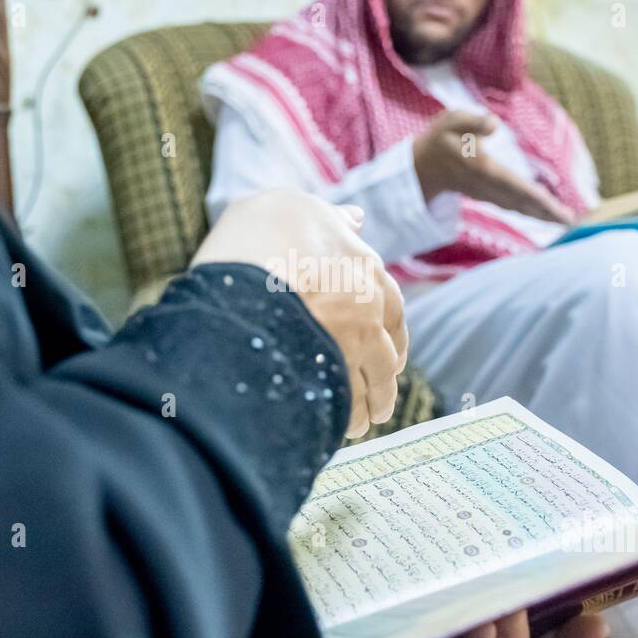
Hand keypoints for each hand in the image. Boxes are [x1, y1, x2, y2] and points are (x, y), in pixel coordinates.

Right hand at [191, 189, 407, 437]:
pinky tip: (331, 431)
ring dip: (365, 408)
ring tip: (356, 425)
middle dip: (383, 380)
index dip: (390, 335)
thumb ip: (330, 218)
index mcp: (366, 268)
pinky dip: (338, 421)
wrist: (246, 252)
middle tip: (378, 400)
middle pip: (387, 356)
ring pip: (369, 386)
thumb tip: (354, 218)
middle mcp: (368, 308)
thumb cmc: (265, 225)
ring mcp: (349, 343)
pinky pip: (339, 405)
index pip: (392, 309)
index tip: (390, 353)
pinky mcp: (325, 372)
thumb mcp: (300, 206)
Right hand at [413, 110, 574, 224]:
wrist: (421, 167)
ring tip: (567, 221)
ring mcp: (487, 194)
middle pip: (520, 201)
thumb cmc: (439, 139)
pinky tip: (547, 214)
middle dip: (545, 212)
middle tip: (573, 222)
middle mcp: (486, 186)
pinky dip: (531, 211)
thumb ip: (471, 121)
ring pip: (518, 207)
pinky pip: (514, 206)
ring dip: (542, 215)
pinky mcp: (488, 196)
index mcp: (481, 169)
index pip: (513, 185)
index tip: (553, 206)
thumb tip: (494, 124)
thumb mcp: (450, 121)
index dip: (534, 196)